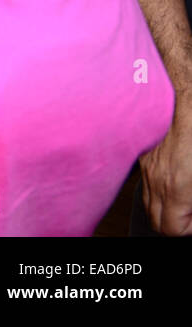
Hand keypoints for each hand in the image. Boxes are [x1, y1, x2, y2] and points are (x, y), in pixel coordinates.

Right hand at [139, 101, 191, 234]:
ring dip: (165, 210)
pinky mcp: (144, 157)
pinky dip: (158, 193)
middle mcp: (158, 181)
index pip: (173, 230)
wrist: (184, 100)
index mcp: (179, 189)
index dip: (187, 230)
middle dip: (175, 225)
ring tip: (183, 203)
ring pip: (149, 205)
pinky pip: (146, 185)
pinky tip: (172, 184)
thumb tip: (191, 206)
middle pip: (157, 223)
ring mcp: (148, 169)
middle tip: (190, 217)